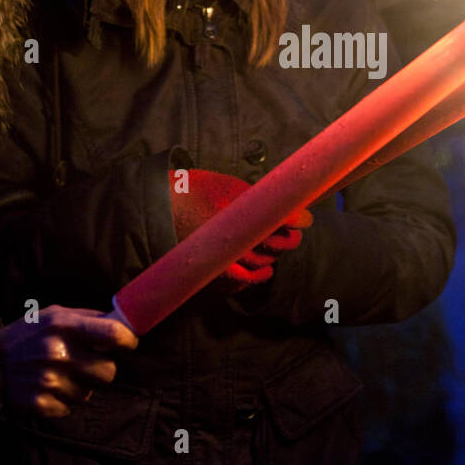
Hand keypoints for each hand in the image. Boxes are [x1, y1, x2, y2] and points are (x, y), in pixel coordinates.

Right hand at [0, 305, 137, 418]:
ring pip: (90, 393)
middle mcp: (58, 352)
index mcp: (64, 325)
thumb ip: (87, 318)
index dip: (128, 340)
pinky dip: (64, 400)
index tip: (129, 344)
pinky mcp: (40, 403)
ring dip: (82, 386)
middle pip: (108, 371)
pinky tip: (50, 388)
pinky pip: (70, 407)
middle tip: (89, 363)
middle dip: (102, 368)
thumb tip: (121, 323)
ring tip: (63, 375)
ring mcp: (49, 380)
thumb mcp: (53, 315)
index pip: (113, 333)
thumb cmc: (27, 334)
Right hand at [169, 169, 312, 289]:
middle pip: (275, 244)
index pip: (278, 219)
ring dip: (276, 253)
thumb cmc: (193, 191)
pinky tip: (267, 270)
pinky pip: (242, 279)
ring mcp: (224, 257)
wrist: (159, 209)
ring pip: (263, 261)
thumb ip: (258, 196)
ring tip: (280, 241)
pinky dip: (257, 276)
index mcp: (237, 214)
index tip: (305, 217)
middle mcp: (231, 239)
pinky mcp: (215, 269)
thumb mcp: (228, 186)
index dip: (296, 218)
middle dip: (289, 237)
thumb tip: (289, 201)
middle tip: (294, 229)